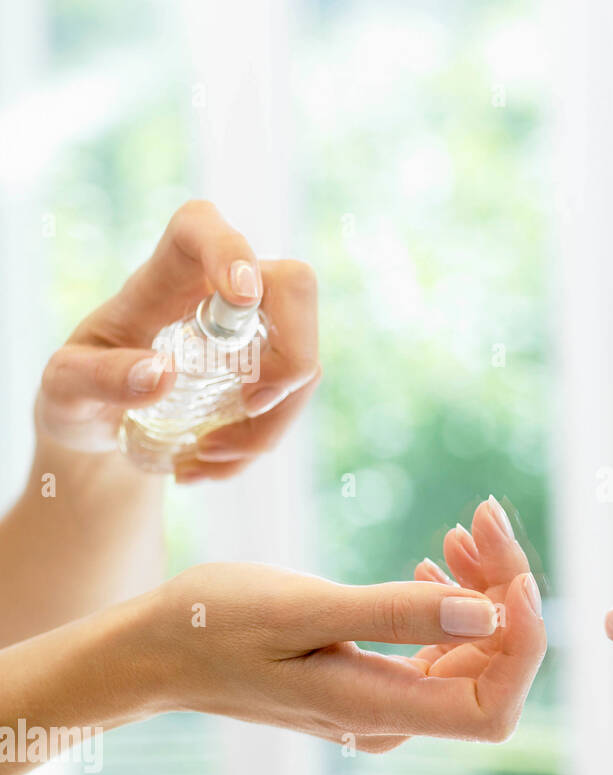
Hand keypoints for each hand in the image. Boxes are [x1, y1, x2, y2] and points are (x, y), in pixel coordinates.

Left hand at [35, 199, 320, 481]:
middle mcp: (219, 293)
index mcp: (162, 277)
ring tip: (207, 454)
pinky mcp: (270, 369)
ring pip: (304, 358)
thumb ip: (98, 378)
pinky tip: (214, 463)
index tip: (243, 296)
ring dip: (270, 421)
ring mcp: (255, 330)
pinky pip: (295, 400)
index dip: (231, 249)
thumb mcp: (64, 390)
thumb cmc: (78, 395)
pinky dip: (262, 441)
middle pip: (293, 286)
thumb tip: (160, 374)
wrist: (102, 433)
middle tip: (250, 402)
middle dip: (291, 354)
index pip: (200, 229)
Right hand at [139, 498, 544, 748]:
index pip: (493, 707)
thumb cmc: (210, 625)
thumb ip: (395, 615)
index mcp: (375, 713)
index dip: (525, 647)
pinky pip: (440, 643)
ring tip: (464, 529)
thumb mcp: (301, 608)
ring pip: (470, 650)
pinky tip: (438, 560)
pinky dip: (451, 598)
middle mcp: (392, 719)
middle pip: (489, 667)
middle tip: (483, 517)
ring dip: (482, 587)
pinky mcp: (377, 679)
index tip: (519, 574)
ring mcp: (387, 703)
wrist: (155, 649)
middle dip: (503, 591)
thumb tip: (492, 616)